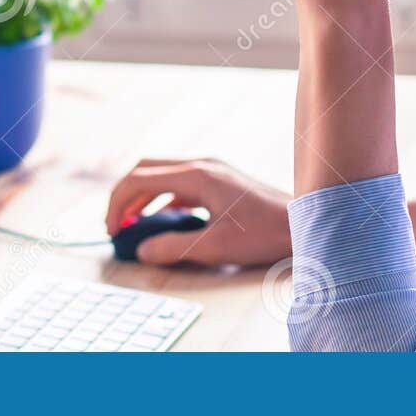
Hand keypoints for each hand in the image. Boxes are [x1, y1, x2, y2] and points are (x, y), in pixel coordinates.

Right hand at [104, 158, 290, 266]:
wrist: (303, 222)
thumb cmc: (264, 233)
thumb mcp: (215, 247)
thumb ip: (173, 248)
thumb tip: (142, 250)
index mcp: (196, 176)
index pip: (139, 178)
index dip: (117, 203)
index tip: (111, 229)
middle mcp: (201, 165)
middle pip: (146, 169)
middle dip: (124, 196)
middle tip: (115, 225)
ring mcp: (211, 170)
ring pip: (162, 175)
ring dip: (142, 197)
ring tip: (132, 225)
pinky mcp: (219, 180)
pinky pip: (179, 183)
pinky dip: (162, 200)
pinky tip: (164, 223)